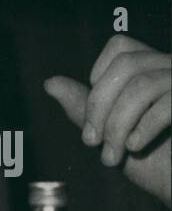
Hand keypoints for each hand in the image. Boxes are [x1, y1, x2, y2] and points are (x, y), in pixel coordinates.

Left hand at [44, 35, 169, 208]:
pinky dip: (143, 128)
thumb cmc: (153, 162)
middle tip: (93, 142)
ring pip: (142, 85)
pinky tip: (135, 147)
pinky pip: (167, 104)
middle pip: (126, 63)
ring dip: (116, 126)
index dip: (98, 80)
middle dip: (99, 107)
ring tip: (112, 155)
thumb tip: (51, 83)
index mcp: (155, 70)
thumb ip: (84, 107)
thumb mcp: (109, 132)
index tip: (95, 116)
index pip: (120, 48)